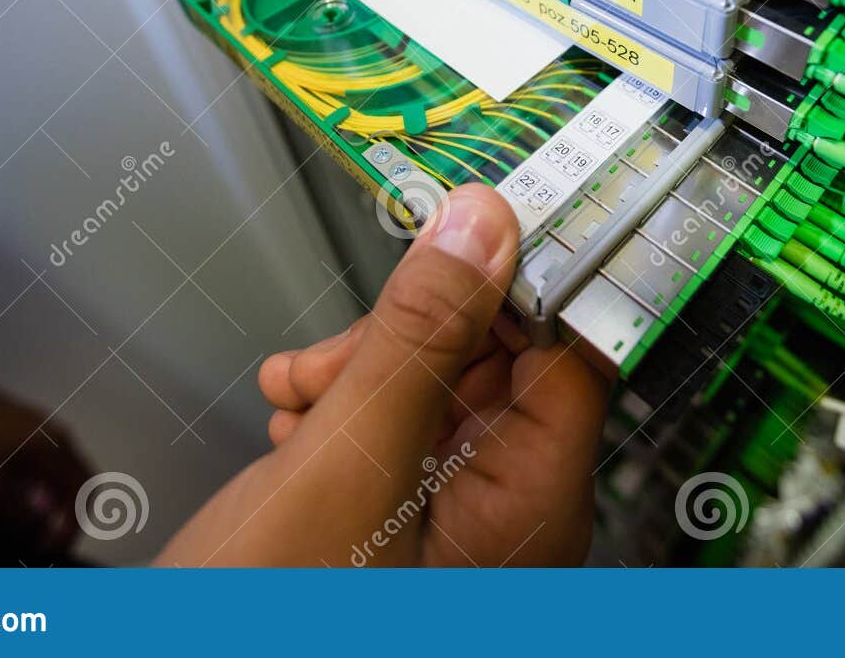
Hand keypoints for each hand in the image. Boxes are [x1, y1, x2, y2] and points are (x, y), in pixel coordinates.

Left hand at [0, 378, 92, 553]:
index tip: (52, 549)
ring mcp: (38, 423)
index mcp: (56, 450)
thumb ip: (21, 517)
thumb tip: (46, 536)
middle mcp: (56, 434)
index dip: (73, 526)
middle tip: (46, 536)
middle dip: (67, 510)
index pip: (84, 492)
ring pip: (59, 466)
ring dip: (52, 495)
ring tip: (26, 517)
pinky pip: (43, 456)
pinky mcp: (18, 421)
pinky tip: (13, 490)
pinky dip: (38, 480)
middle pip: (78, 478)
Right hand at [157, 184, 609, 566]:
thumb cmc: (277, 618)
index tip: (469, 226)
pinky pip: (395, 431)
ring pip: (434, 389)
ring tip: (300, 393)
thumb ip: (420, 335)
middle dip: (409, 336)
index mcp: (530, 507)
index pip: (568, 351)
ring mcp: (450, 525)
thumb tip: (483, 229)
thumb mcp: (349, 460)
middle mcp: (505, 517)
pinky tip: (293, 417)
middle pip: (493, 362)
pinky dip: (341, 408)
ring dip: (361, 370)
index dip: (521, 280)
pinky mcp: (398, 524)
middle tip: (345, 349)